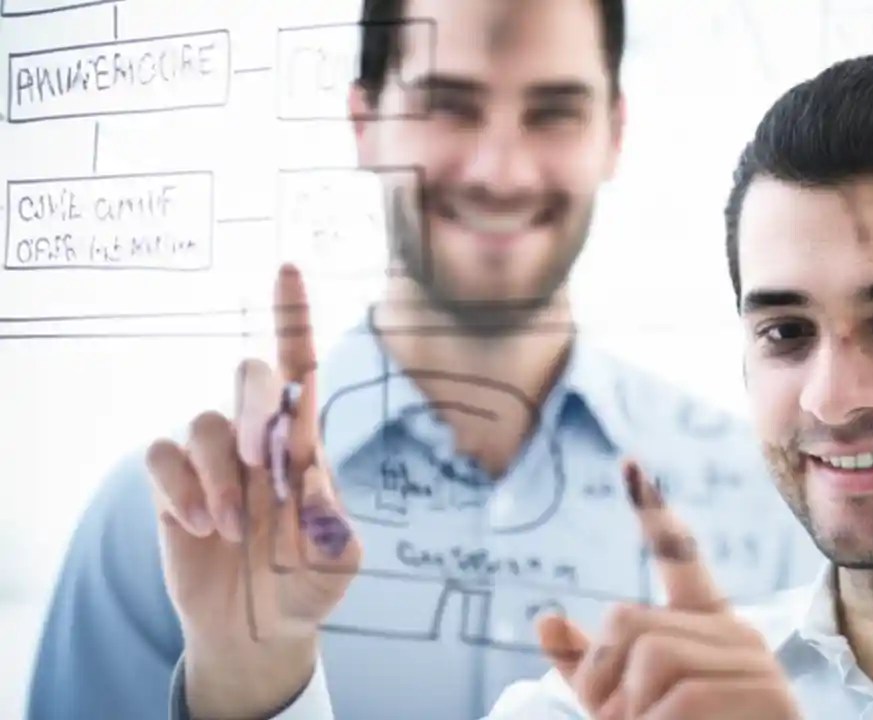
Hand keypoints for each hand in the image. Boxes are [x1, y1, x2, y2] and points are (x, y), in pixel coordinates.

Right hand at [146, 264, 361, 717]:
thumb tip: (310, 478)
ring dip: (220, 476)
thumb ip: (333, 521)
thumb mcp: (337, 559)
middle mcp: (259, 439)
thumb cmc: (308, 585)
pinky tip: (204, 527)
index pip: (300, 366)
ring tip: (236, 529)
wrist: (261, 630)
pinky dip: (181, 488)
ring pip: (204, 422)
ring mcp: (214, 461)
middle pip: (250, 375)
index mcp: (305, 444)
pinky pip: (161, 455)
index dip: (293, 317)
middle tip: (261, 455)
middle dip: (255, 402)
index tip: (289, 268)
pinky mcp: (175, 486)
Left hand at [536, 462, 799, 719]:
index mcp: (706, 629)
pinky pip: (678, 701)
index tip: (628, 463)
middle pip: (629, 620)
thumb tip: (543, 615)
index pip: (681, 558)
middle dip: (604, 681)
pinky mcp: (767, 700)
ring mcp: (756, 666)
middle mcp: (736, 635)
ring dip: (630, 715)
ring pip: (651, 660)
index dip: (653, 512)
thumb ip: (590, 669)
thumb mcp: (624, 712)